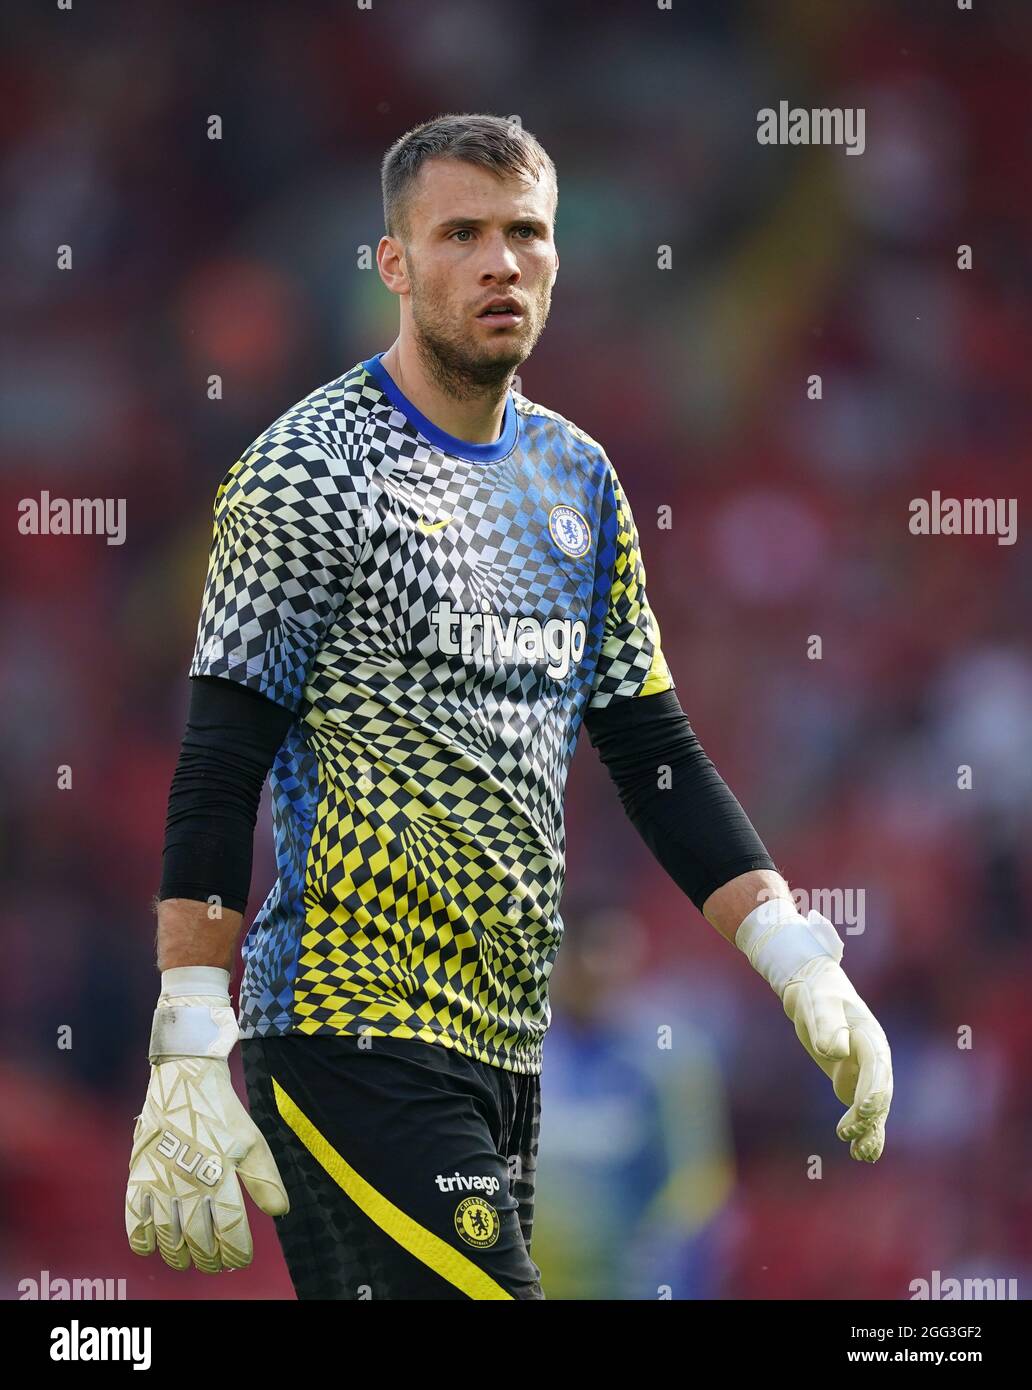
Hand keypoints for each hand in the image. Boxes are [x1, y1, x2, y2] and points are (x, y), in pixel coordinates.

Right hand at [126, 1053, 288, 1271]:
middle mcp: (189, 1182)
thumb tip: (279, 1212)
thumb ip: (265, 1179)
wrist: (184, 1079)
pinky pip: (135, 1216)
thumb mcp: (251, 1141)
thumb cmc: (220, 1112)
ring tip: (187, 1261)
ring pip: (167, 1235)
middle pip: (198, 1238)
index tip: (240, 1259)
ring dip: (178, 1255)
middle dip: (209, 1258)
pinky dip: (141, 1239)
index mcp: (220, 1175)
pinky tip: (150, 1248)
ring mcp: (160, 1180)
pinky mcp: (139, 1174)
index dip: (237, 1250)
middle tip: (215, 1265)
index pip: (230, 1227)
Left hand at [782, 954, 893, 1161]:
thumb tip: (834, 1050)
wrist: (815, 991)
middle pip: (878, 1091)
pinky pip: (864, 1112)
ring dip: (869, 1130)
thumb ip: (827, 1024)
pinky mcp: (854, 1084)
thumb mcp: (820, 1003)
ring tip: (861, 1154)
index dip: (871, 1088)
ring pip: (875, 1108)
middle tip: (848, 1130)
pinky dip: (865, 1131)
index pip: (876, 1067)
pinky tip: (861, 1153)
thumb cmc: (819, 994)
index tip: (863, 1108)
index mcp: (870, 1038)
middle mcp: (875, 1059)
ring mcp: (866, 1073)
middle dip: (868, 1114)